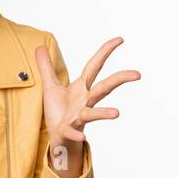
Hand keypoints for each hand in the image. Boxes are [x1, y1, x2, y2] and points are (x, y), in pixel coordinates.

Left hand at [34, 37, 139, 177]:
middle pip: (104, 88)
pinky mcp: (69, 130)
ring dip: (104, 113)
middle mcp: (85, 101)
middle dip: (120, 79)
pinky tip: (82, 137)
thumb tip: (40, 46)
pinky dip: (77, 134)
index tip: (120, 40)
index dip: (106, 51)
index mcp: (81, 87)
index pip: (95, 65)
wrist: (58, 137)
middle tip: (137, 74)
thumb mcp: (50, 86)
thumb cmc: (58, 111)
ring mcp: (79, 116)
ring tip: (117, 113)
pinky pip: (73, 132)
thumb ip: (46, 66)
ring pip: (93, 113)